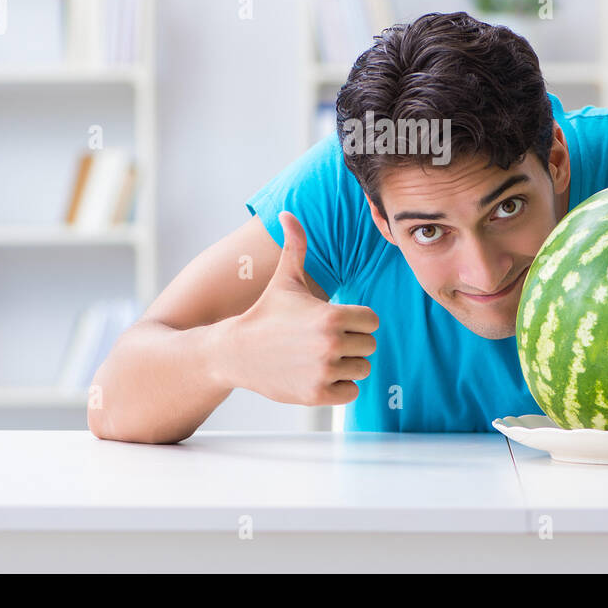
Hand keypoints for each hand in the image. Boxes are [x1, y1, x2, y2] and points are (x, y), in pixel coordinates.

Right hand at [223, 210, 378, 405]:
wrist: (235, 352)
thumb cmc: (265, 313)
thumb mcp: (284, 279)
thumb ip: (295, 245)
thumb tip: (288, 213)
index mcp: (331, 316)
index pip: (372, 321)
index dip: (357, 320)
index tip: (335, 321)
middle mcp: (330, 345)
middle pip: (369, 346)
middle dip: (352, 343)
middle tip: (324, 341)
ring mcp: (324, 372)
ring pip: (362, 370)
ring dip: (347, 365)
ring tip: (320, 357)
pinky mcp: (317, 395)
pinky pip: (351, 392)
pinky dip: (339, 387)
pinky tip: (317, 374)